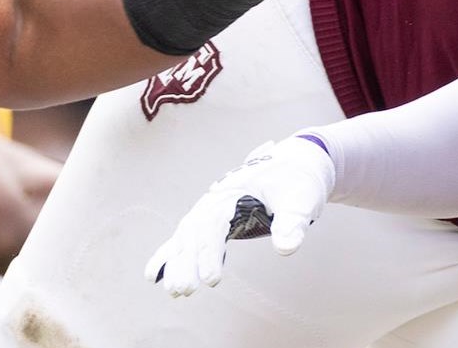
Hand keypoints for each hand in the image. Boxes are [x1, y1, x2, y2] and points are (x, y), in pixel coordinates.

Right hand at [146, 134, 336, 296]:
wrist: (298, 164)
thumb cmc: (299, 181)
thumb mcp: (302, 199)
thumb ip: (293, 223)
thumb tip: (285, 249)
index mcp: (233, 190)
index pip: (213, 222)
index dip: (209, 252)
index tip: (211, 281)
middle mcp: (216, 198)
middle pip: (194, 230)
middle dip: (186, 261)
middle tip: (184, 290)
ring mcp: (212, 207)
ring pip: (188, 235)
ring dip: (178, 262)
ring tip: (174, 292)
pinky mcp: (214, 217)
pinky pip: (188, 237)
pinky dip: (170, 254)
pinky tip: (155, 275)